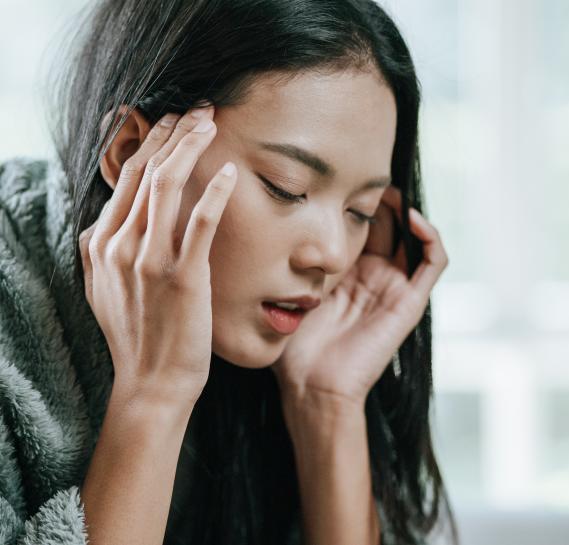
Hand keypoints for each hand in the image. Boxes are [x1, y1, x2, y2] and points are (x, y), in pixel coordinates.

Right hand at [78, 105, 236, 406]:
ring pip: (167, 185)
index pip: (125, 177)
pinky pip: (200, 223)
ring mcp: (149, 260)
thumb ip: (111, 250)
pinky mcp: (183, 277)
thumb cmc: (140, 335)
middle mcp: (119, 245)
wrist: (151, 383)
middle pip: (145, 171)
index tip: (174, 122)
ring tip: (212, 123)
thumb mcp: (108, 287)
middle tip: (200, 109)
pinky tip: (230, 171)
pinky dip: (214, 191)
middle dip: (173, 133)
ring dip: (191, 147)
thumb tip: (117, 220)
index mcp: (100, 244)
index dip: (151, 143)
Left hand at [270, 185, 448, 406]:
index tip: (339, 174)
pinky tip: (411, 218)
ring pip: (415, 236)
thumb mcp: (286, 288)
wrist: (310, 386)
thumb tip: (263, 217)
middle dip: (381, 196)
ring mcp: (396, 287)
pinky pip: (434, 262)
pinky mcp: (410, 302)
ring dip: (409, 210)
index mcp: (348, 270)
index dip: (356, 197)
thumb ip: (285, 259)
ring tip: (392, 192)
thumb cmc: (292, 345)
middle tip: (366, 174)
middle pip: (390, 223)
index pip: (362, 222)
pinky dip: (430, 236)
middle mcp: (376, 275)